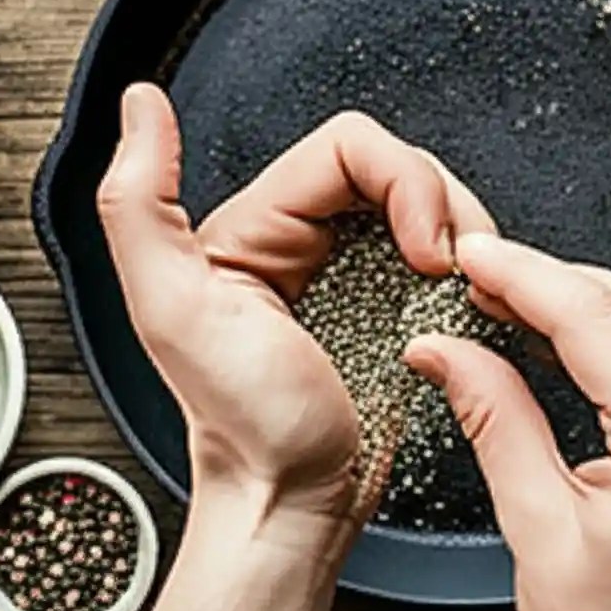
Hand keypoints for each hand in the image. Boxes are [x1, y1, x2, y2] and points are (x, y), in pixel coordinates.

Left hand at [97, 85, 493, 550]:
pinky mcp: (397, 312)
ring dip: (464, 240)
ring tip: (462, 294)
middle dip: (442, 208)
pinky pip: (448, 262)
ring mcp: (358, 275)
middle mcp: (308, 240)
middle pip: (400, 170)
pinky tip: (468, 306)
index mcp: (258, 227)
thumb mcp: (172, 310)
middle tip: (448, 272)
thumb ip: (139, 203)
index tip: (423, 250)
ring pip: (432, 208)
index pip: (352, 148)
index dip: (405, 181)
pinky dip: (471, 273)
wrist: (293, 505)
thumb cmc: (244, 428)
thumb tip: (144, 106)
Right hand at [405, 234, 610, 610]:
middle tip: (480, 278)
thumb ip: (496, 423)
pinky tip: (574, 336)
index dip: (521, 274)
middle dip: (549, 277)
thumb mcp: (541, 535)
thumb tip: (448, 352)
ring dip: (586, 296)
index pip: (592, 317)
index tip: (473, 255)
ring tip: (513, 300)